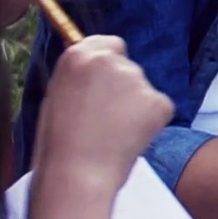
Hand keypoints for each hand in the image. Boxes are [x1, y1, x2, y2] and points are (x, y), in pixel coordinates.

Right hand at [32, 35, 173, 193]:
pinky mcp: (160, 101)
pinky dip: (151, 122)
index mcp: (78, 56)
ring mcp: (137, 79)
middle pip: (128, 67)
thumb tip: (96, 68)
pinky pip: (159, 108)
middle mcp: (110, 61)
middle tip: (107, 118)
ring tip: (114, 134)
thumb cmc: (58, 144)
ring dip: (136, 106)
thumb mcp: (57, 96)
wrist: (77, 175)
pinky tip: (130, 140)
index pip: (109, 44)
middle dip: (122, 87)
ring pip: (143, 89)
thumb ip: (80, 77)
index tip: (106, 82)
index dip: (109, 64)